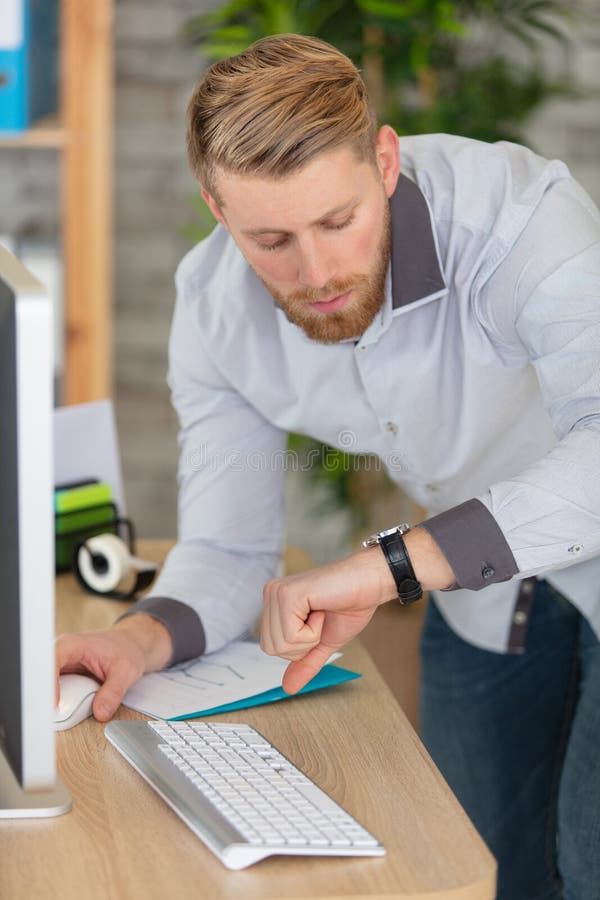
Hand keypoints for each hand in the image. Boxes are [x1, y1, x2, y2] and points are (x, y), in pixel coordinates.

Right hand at [55, 614, 172, 721]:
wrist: (130, 645)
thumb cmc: (127, 650)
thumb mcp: (125, 671)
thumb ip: (113, 693)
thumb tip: (101, 713)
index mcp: (73, 645)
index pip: (52, 662)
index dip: (50, 683)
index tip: (55, 704)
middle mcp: (62, 653)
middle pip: (43, 675)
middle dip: (46, 695)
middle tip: (54, 715)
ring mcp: (61, 665)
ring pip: (46, 685)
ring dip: (52, 700)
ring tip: (62, 713)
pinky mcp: (64, 675)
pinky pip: (55, 691)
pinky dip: (59, 701)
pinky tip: (66, 709)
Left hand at [261, 546, 396, 694]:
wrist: (371, 584)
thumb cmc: (350, 604)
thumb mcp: (323, 642)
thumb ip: (304, 662)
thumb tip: (287, 688)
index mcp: (275, 603)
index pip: (270, 647)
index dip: (300, 647)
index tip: (318, 623)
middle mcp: (271, 594)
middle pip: (272, 649)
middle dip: (303, 645)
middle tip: (321, 619)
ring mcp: (277, 592)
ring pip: (281, 645)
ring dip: (310, 637)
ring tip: (321, 613)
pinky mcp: (287, 594)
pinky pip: (292, 636)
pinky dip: (313, 632)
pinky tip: (322, 609)